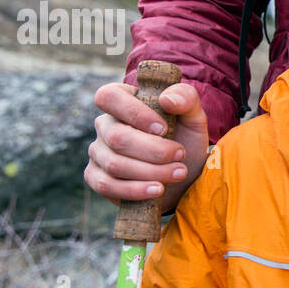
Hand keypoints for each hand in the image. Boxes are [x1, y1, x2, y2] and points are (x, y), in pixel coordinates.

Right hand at [84, 80, 209, 213]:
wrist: (183, 176)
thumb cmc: (184, 140)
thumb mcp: (192, 117)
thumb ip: (186, 99)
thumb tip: (167, 99)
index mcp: (121, 101)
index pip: (110, 97)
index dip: (135, 113)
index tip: (163, 128)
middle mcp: (104, 125)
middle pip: (117, 137)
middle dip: (154, 151)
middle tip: (180, 156)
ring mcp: (97, 152)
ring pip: (115, 164)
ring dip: (152, 172)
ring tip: (178, 173)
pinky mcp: (96, 178)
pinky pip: (107, 185)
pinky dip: (136, 190)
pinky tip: (158, 190)